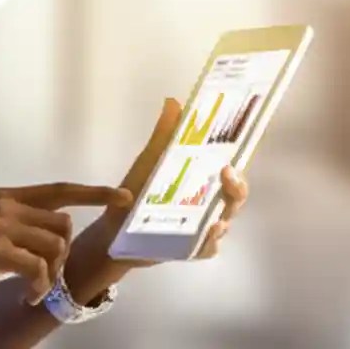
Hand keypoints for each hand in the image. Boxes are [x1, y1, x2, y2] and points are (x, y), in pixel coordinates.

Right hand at [0, 183, 131, 312]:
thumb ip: (23, 224)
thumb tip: (61, 233)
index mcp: (6, 197)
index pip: (59, 190)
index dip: (94, 193)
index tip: (124, 196)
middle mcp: (4, 205)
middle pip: (63, 226)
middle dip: (61, 256)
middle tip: (43, 276)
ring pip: (55, 247)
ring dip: (50, 276)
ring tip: (32, 288)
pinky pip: (40, 269)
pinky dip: (39, 289)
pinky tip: (26, 296)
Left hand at [78, 97, 251, 268]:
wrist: (112, 229)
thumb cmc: (134, 192)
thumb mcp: (148, 162)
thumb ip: (163, 136)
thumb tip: (173, 101)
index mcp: (200, 182)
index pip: (230, 173)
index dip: (237, 165)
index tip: (232, 157)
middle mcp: (207, 204)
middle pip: (233, 198)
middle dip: (237, 188)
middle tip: (227, 174)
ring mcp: (201, 228)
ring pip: (223, 223)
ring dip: (223, 219)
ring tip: (217, 218)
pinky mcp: (190, 248)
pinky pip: (206, 248)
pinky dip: (207, 243)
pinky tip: (204, 237)